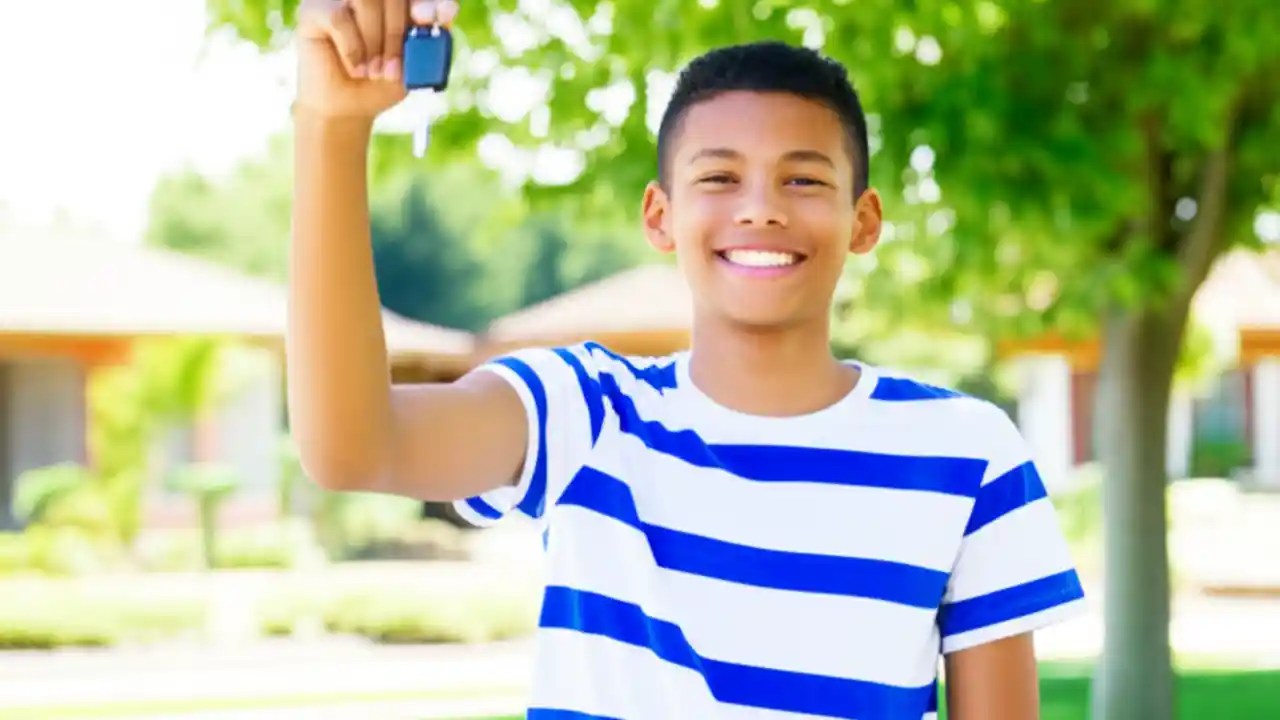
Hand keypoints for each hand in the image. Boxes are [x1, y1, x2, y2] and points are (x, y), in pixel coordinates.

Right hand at [294, 0, 458, 118]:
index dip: (431, 2)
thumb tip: (447, 11)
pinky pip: (339, 17)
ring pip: (366, 0)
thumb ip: (431, 37)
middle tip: (393, 70)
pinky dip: (352, 48)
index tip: (441, 17)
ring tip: (373, 72)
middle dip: (397, 34)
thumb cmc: (383, 81)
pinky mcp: (315, 9)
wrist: (348, 107)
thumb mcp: (416, 64)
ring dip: (375, 41)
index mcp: (400, 1)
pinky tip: (355, 68)